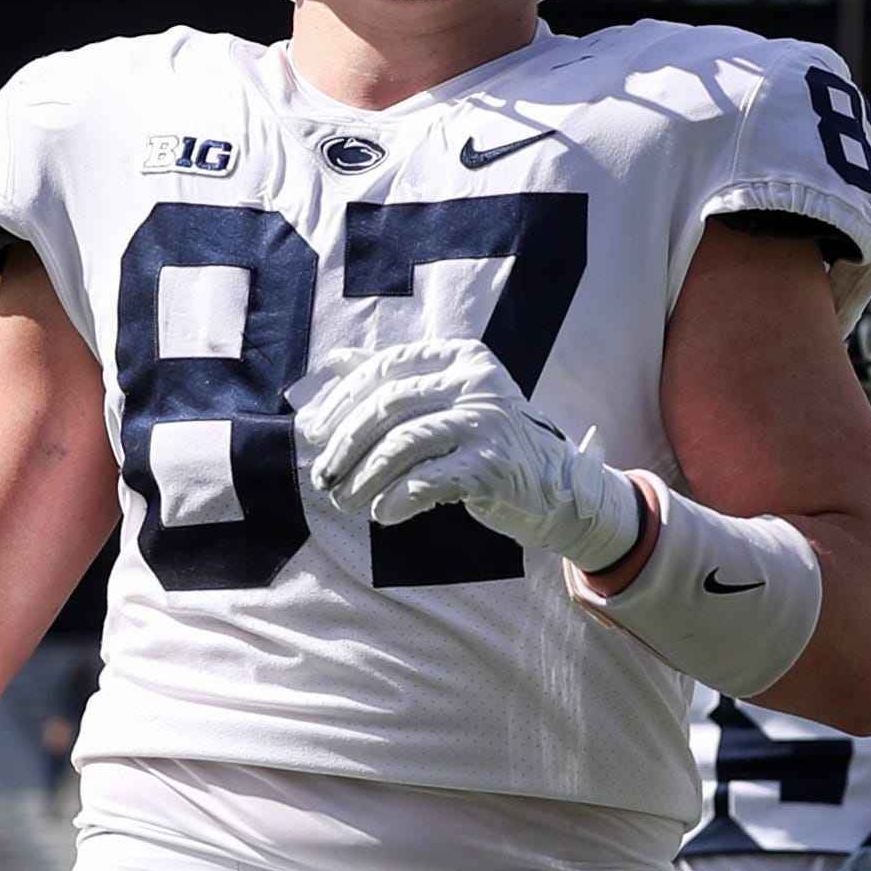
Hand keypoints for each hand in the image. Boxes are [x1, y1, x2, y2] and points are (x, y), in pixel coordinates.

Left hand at [301, 339, 644, 572]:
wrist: (558, 487)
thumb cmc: (490, 442)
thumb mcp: (446, 399)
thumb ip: (395, 378)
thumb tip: (334, 360)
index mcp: (459, 357)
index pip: (383, 369)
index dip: (339, 402)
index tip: (313, 434)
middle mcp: (476, 381)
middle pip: (387, 406)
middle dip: (343, 445)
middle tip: (323, 477)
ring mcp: (488, 422)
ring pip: (401, 444)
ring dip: (362, 478)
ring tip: (344, 501)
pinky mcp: (493, 466)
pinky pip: (427, 482)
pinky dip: (396, 500)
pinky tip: (384, 513)